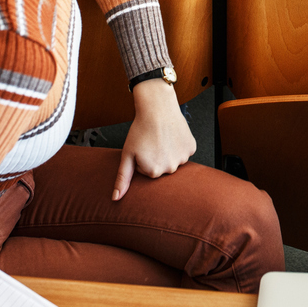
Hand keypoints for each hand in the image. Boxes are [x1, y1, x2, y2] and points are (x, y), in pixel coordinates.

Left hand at [113, 77, 196, 199]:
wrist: (157, 108)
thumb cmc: (141, 129)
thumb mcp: (127, 154)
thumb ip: (123, 178)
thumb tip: (116, 198)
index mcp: (154, 172)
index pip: (147, 172)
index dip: (142, 159)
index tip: (142, 147)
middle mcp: (170, 168)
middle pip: (161, 167)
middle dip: (155, 157)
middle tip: (151, 142)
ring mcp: (183, 158)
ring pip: (173, 159)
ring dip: (168, 151)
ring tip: (161, 138)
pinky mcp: (191, 147)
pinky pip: (184, 151)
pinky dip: (179, 145)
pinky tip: (172, 136)